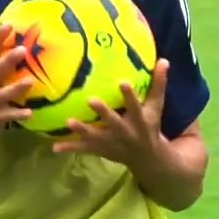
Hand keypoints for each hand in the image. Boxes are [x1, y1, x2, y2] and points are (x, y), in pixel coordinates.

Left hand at [52, 59, 169, 168]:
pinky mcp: (101, 150)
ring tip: (68, 121)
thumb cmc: (150, 126)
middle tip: (91, 100)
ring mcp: (111, 143)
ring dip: (82, 130)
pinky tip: (54, 146)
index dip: (129, 96)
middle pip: (113, 122)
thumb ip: (158, 84)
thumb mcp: (156, 108)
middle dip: (103, 112)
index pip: (135, 106)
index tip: (122, 82)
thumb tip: (163, 60)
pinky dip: (70, 147)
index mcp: (139, 120)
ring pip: (95, 136)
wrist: (147, 158)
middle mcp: (125, 132)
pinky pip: (84, 149)